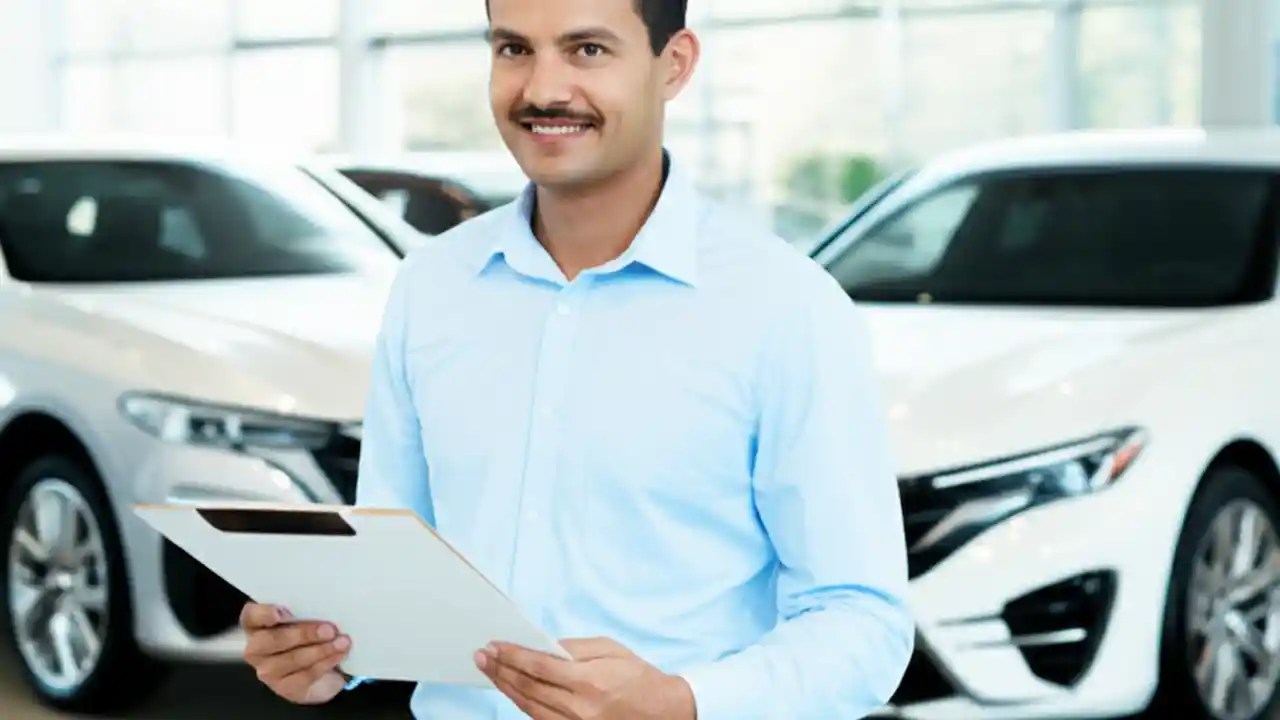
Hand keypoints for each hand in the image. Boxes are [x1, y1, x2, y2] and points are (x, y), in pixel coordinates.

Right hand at [240, 602, 351, 704]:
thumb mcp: (307, 619)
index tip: (281, 612)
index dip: (263, 614)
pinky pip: (305, 675)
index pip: (251, 616)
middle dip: (303, 634)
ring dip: (321, 649)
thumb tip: (324, 606)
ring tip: (341, 642)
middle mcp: (256, 648)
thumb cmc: (311, 637)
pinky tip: (339, 654)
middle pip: (272, 640)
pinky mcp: (284, 687)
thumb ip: (306, 611)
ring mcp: (268, 671)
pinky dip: (326, 662)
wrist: (323, 673)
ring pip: (292, 659)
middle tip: (328, 629)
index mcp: (257, 624)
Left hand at [475, 636, 695, 719]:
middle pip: (528, 687)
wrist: (661, 711)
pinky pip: (538, 718)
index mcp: (589, 680)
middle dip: (501, 670)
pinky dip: (520, 702)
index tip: (495, 645)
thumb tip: (543, 645)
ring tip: (489, 670)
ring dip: (505, 686)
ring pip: (528, 705)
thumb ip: (575, 647)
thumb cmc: (637, 676)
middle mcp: (578, 707)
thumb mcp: (611, 649)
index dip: (513, 655)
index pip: (540, 666)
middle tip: (482, 656)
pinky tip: (510, 689)